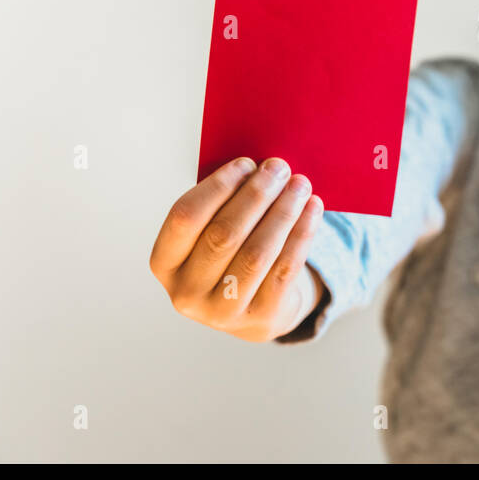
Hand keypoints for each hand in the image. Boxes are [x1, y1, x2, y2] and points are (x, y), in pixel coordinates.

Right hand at [149, 157, 325, 342]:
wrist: (254, 309)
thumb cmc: (229, 255)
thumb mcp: (211, 233)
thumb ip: (223, 204)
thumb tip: (260, 167)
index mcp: (165, 263)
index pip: (184, 217)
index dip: (217, 187)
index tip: (246, 163)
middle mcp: (187, 292)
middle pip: (223, 234)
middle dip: (256, 195)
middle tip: (279, 168)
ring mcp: (223, 312)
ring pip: (257, 253)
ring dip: (283, 212)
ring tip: (299, 185)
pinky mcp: (262, 317)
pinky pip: (285, 268)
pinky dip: (302, 233)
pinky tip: (313, 208)